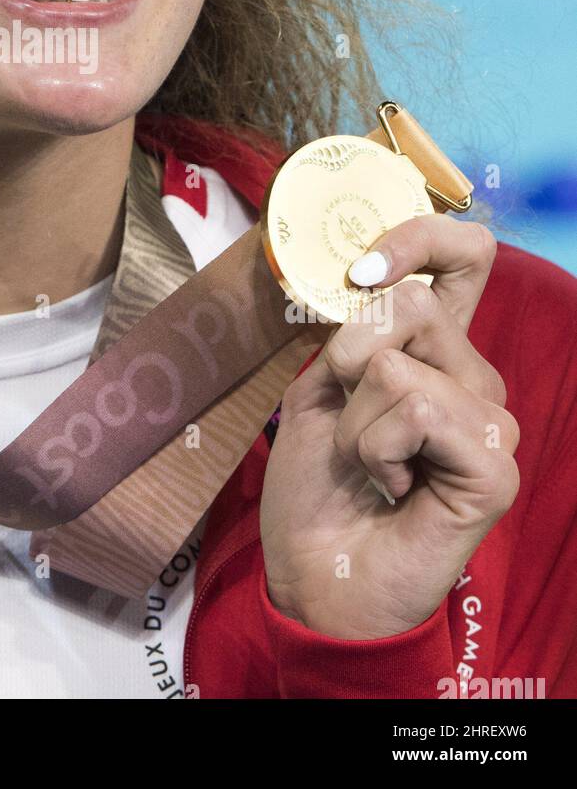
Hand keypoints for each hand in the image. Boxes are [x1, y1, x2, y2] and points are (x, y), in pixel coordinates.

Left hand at [259, 215, 519, 638]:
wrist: (313, 570)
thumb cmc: (317, 483)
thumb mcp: (321, 384)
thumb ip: (357, 327)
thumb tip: (378, 280)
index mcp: (435, 350)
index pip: (465, 256)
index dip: (420, 237)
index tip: (363, 269)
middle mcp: (472, 377)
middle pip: (411, 302)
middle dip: (346, 358)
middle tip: (347, 421)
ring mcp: (490, 420)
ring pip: (399, 362)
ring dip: (355, 418)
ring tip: (369, 466)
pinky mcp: (495, 465)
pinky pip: (417, 408)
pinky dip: (376, 447)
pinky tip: (392, 489)